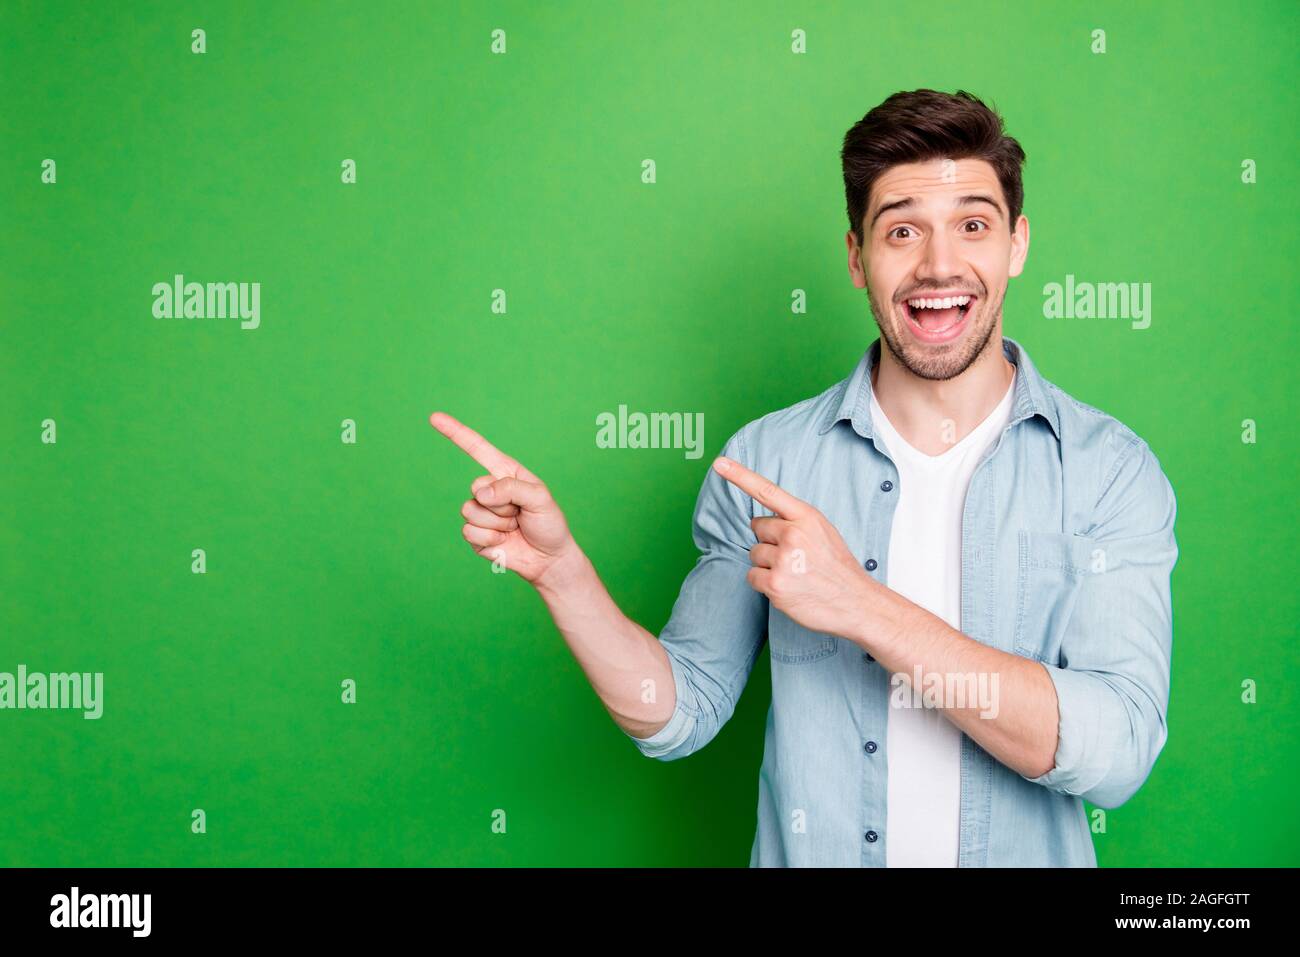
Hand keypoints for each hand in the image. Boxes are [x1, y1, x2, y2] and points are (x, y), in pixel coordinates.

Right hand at [430, 412, 578, 585]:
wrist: (548, 559)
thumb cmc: (548, 524)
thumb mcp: (540, 498)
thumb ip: (511, 488)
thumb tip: (479, 493)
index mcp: (505, 473)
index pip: (477, 449)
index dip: (455, 432)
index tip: (434, 417)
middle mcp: (489, 490)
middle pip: (476, 488)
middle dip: (502, 504)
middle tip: (520, 514)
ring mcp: (480, 512)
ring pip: (470, 511)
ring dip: (497, 523)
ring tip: (513, 527)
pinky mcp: (475, 535)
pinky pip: (470, 532)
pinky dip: (491, 539)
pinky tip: (504, 541)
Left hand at [712, 455, 882, 640]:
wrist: (855, 602)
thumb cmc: (836, 567)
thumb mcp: (823, 531)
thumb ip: (795, 521)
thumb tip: (764, 521)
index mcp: (806, 517)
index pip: (767, 491)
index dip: (740, 476)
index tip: (720, 464)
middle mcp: (793, 535)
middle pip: (757, 527)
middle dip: (769, 540)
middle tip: (795, 556)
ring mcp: (784, 560)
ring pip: (754, 553)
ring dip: (768, 564)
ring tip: (794, 573)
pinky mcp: (775, 584)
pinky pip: (752, 576)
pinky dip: (765, 583)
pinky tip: (787, 587)